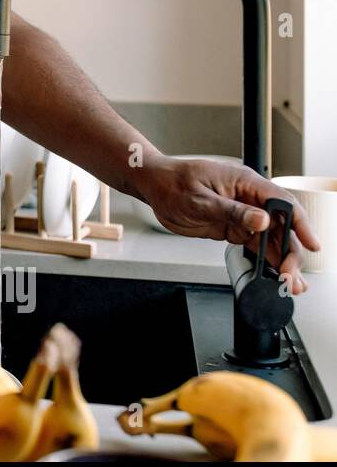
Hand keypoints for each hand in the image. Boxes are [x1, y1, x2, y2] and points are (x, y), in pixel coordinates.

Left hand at [137, 155, 319, 294]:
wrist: (154, 186)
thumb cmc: (172, 183)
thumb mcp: (200, 199)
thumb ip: (231, 211)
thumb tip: (262, 220)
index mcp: (245, 183)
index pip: (283, 203)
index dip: (300, 224)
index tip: (311, 244)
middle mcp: (249, 199)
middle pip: (281, 226)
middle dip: (291, 251)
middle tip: (291, 276)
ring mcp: (243, 214)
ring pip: (271, 239)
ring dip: (282, 260)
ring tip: (292, 284)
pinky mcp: (234, 227)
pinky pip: (256, 244)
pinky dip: (267, 260)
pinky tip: (276, 274)